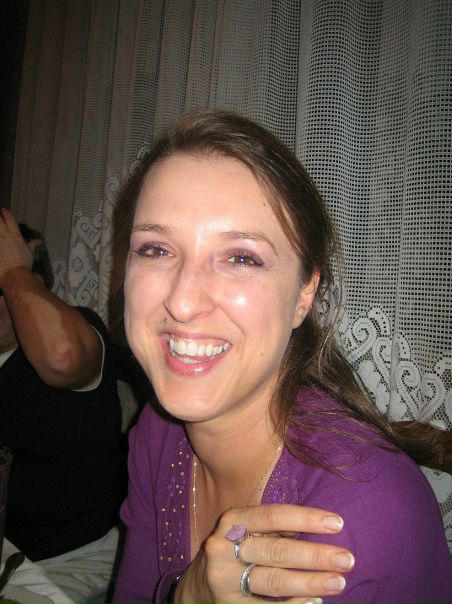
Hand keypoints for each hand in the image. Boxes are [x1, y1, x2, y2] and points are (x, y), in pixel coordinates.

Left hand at [0, 209, 38, 283]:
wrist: (13, 274)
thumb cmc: (24, 263)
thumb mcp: (30, 253)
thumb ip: (33, 245)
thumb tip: (39, 241)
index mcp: (16, 236)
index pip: (10, 221)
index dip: (6, 214)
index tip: (3, 210)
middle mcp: (5, 237)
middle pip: (0, 222)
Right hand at [176, 504, 353, 602]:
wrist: (196, 587)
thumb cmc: (234, 551)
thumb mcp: (246, 531)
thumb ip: (275, 528)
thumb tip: (320, 526)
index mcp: (233, 520)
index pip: (274, 515)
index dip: (307, 518)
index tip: (338, 524)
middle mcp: (224, 547)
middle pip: (276, 550)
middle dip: (315, 555)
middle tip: (347, 559)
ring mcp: (223, 579)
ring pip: (273, 581)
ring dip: (310, 582)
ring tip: (338, 583)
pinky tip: (314, 602)